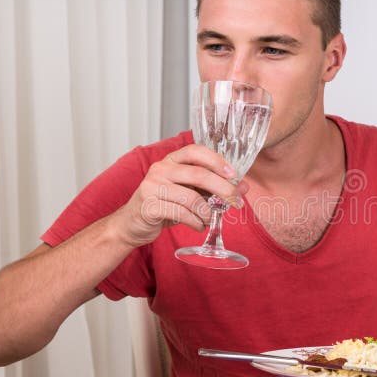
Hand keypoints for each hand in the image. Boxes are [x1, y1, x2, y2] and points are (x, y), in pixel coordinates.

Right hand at [113, 144, 248, 246]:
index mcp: (171, 160)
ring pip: (191, 198)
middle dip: (222, 188)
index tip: (234, 175)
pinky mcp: (149, 206)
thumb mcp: (189, 192)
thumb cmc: (164, 204)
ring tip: (210, 219)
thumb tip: (243, 187)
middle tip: (236, 201)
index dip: (217, 161)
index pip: (196, 151)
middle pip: (198, 174)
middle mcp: (161, 169)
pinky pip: (181, 214)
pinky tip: (198, 225)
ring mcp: (153, 186)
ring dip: (207, 212)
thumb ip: (213, 187)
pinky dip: (196, 222)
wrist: (132, 224)